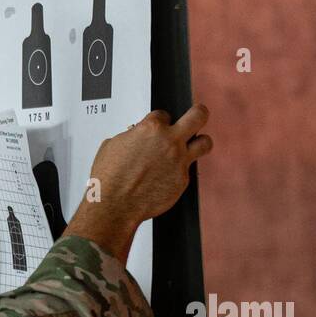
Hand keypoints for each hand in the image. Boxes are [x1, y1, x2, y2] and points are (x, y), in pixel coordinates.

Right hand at [66, 104, 212, 262]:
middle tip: (197, 114)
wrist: (114, 204)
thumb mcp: (113, 145)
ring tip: (195, 144)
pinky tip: (170, 174)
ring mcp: (179, 161)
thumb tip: (135, 136)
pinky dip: (180, 170)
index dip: (160, 120)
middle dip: (199, 112)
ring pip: (205, 143)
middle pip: (198, 116)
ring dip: (200, 141)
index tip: (159, 126)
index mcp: (151, 129)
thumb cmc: (109, 176)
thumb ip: (130, 136)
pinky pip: (188, 170)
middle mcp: (169, 141)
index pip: (164, 114)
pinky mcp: (183, 180)